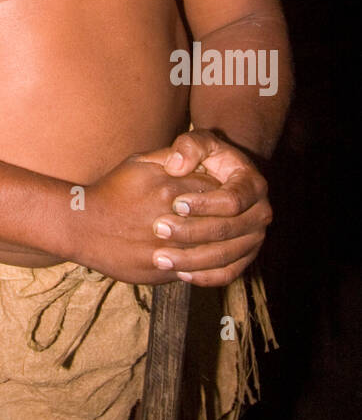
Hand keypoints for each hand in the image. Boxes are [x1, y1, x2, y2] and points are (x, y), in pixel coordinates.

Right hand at [77, 155, 219, 283]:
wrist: (82, 225)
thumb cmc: (112, 191)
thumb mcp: (139, 163)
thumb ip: (170, 157)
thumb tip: (197, 159)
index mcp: (170, 187)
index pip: (215, 189)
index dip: (223, 190)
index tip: (224, 193)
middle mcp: (172, 217)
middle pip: (217, 218)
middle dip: (226, 217)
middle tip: (228, 216)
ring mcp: (168, 246)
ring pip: (209, 248)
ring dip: (217, 244)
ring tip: (216, 238)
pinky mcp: (162, 270)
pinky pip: (194, 270)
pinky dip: (203, 266)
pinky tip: (201, 258)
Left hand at [139, 129, 272, 286]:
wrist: (221, 180)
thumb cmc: (207, 158)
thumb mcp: (201, 142)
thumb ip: (189, 146)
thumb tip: (176, 165)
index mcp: (253, 184)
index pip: (232, 200)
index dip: (204, 203)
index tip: (175, 203)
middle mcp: (260, 214)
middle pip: (228, 230)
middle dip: (191, 232)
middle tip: (159, 228)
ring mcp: (255, 238)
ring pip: (226, 256)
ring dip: (192, 260)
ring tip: (160, 257)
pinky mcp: (246, 257)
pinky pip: (228, 273)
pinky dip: (205, 277)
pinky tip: (178, 274)